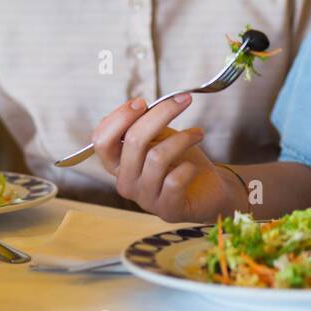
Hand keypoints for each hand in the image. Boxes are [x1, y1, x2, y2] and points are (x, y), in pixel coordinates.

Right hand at [88, 94, 242, 221]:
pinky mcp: (168, 209)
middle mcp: (126, 182)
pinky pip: (174, 180)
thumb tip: (138, 105)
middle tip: (182, 101)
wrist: (209, 189)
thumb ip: (144, 125)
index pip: (101, 140)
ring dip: (182, 138)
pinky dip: (188, 168)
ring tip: (197, 134)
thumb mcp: (159, 138)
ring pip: (157, 157)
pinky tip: (192, 166)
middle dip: (160, 114)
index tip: (143, 102)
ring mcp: (145, 198)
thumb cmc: (181, 160)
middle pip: (133, 141)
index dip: (119, 117)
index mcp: (118, 164)